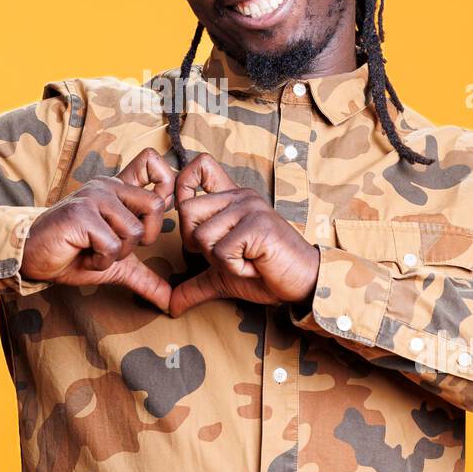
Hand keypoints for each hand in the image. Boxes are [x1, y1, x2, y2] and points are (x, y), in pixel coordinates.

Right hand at [21, 147, 174, 309]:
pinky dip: (100, 261)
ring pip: (134, 231)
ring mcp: (94, 197)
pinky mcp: (81, 213)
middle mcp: (108, 186)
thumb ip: (145, 277)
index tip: (149, 215)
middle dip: (143, 238)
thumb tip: (171, 302)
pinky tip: (83, 256)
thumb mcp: (117, 265)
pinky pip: (112, 245)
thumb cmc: (72, 256)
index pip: (152, 163)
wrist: (33, 259)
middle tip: (117, 245)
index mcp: (118, 190)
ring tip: (93, 251)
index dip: (167, 183)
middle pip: (157, 204)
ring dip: (117, 254)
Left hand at [169, 153, 320, 317]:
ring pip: (203, 235)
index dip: (182, 184)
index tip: (191, 217)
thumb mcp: (223, 276)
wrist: (303, 283)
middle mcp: (239, 197)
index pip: (200, 165)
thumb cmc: (266, 274)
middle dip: (199, 243)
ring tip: (247, 260)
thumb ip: (194, 284)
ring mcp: (249, 208)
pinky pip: (222, 252)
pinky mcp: (257, 225)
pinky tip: (256, 265)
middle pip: (186, 210)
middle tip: (228, 254)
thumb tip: (169, 306)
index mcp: (230, 199)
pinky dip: (236, 268)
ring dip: (221, 261)